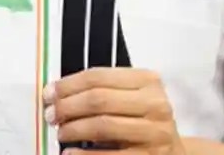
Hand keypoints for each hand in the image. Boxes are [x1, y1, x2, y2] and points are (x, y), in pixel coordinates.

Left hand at [44, 68, 185, 154]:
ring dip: (73, 130)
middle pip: (98, 99)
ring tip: (60, 134)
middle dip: (67, 107)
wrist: (175, 153)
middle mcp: (155, 104)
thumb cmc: (144, 121)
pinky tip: (70, 154)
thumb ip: (102, 91)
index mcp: (148, 81)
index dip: (68, 85)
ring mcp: (155, 133)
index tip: (48, 94)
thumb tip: (55, 94)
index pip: (98, 76)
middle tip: (50, 115)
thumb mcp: (132, 98)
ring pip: (102, 125)